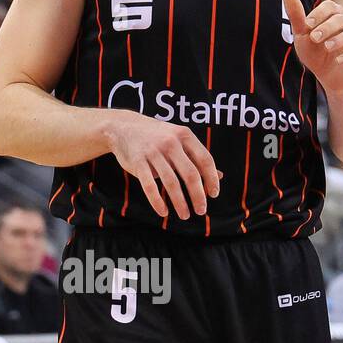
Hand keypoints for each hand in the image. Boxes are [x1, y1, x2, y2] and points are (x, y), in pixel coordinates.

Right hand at [104, 110, 221, 220]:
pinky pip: (149, 185)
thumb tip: (220, 176)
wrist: (122, 128)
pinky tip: (163, 212)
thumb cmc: (156, 136)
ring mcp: (153, 152)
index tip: (213, 194)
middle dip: (198, 195)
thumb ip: (196, 157)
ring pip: (171, 182)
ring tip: (185, 215)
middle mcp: (170, 142)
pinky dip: (157, 201)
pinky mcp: (137, 162)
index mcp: (184, 135)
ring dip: (180, 202)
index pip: (205, 160)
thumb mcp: (178, 140)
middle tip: (201, 211)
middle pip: (190, 174)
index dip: (211, 179)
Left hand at [283, 0, 342, 93]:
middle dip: (327, 27)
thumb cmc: (315, 52)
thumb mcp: (302, 35)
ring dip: (340, 39)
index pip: (331, 6)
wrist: (328, 77)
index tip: (307, 25)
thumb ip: (297, 15)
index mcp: (334, 17)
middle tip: (314, 38)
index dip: (319, 13)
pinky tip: (338, 60)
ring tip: (327, 47)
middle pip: (342, 19)